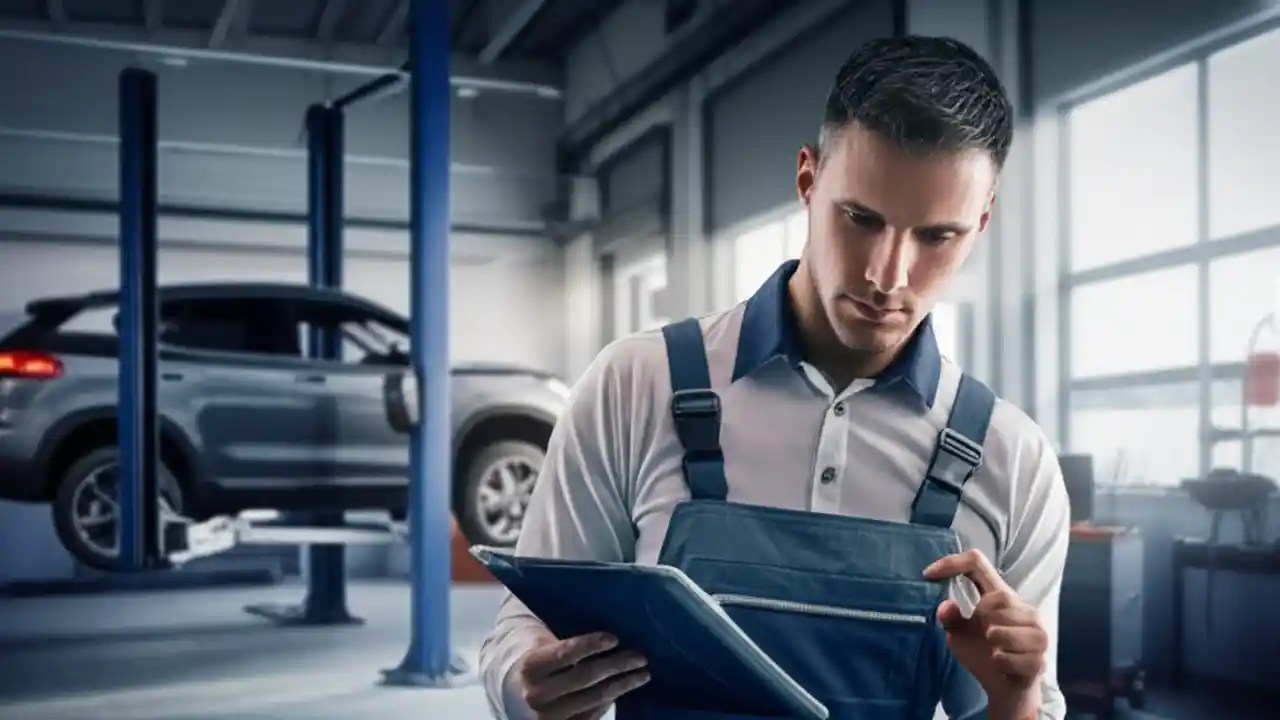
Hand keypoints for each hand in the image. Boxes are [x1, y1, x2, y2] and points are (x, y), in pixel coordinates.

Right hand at [514, 629, 649, 719]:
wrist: (523, 693)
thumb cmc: (543, 661)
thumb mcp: (545, 646)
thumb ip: (569, 641)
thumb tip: (611, 630)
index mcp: (531, 666)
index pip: (565, 653)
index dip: (591, 645)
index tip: (615, 638)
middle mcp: (536, 694)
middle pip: (585, 677)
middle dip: (617, 665)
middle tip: (640, 657)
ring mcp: (548, 716)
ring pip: (594, 698)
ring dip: (623, 684)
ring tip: (642, 673)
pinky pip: (594, 714)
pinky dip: (612, 699)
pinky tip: (625, 687)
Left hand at [923, 549, 1046, 719]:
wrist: (1005, 688)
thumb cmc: (983, 653)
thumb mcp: (959, 634)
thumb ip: (951, 619)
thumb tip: (946, 606)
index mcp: (1000, 596)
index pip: (977, 563)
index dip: (952, 562)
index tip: (927, 575)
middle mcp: (1024, 609)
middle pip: (1000, 597)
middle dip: (983, 619)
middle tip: (985, 634)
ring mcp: (1037, 633)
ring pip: (1003, 631)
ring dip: (993, 645)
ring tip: (995, 650)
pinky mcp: (1040, 658)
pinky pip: (1010, 658)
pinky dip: (1000, 664)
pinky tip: (1003, 666)